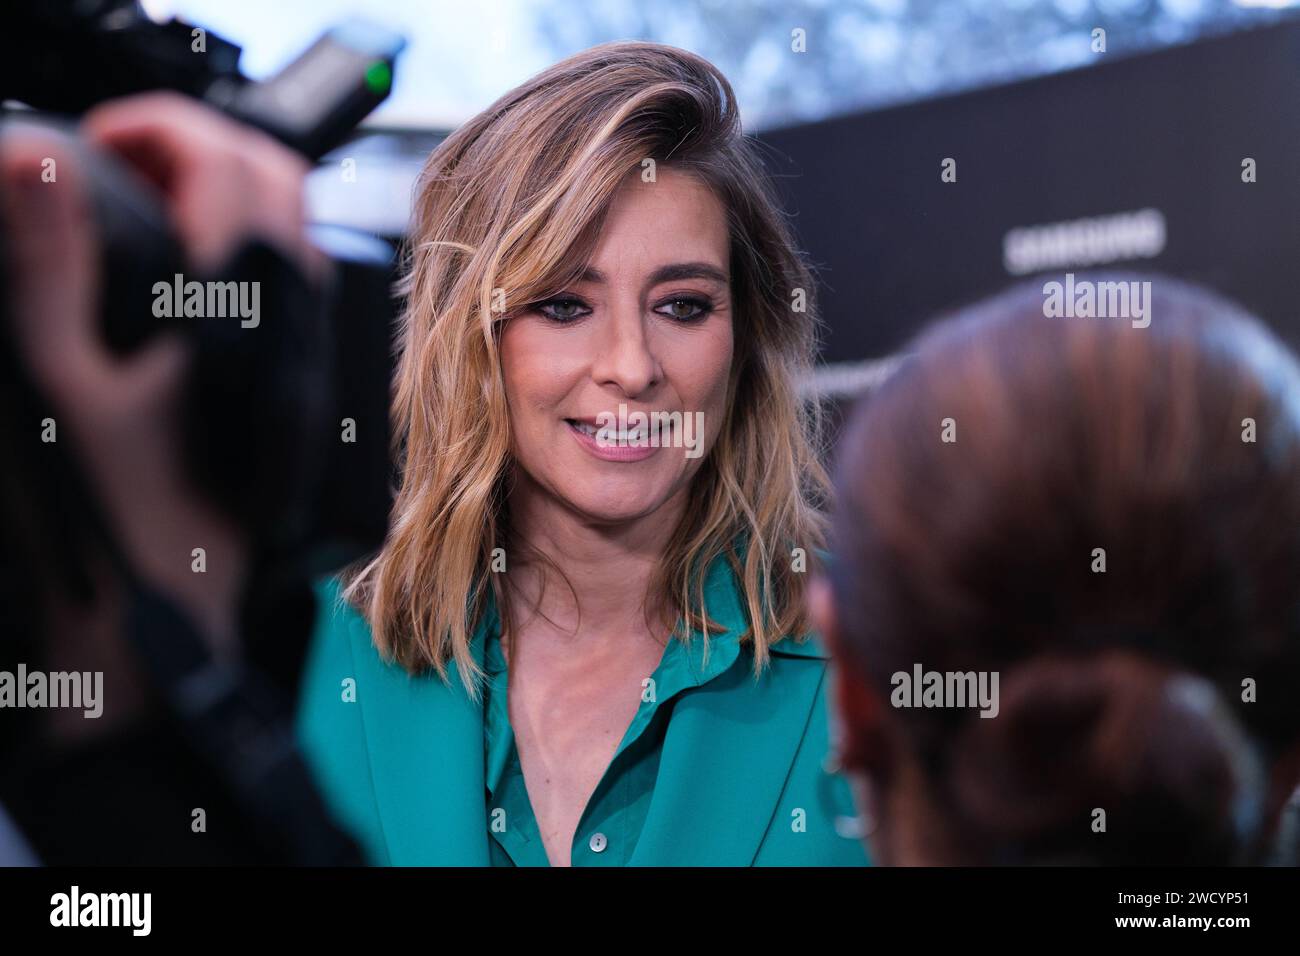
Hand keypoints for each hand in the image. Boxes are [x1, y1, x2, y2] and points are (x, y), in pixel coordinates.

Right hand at [0, 94, 316, 658]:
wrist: (169, 613)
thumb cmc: (117, 517)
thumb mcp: (57, 382)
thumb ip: (51, 268)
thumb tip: (40, 164)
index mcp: (240, 315)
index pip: (231, 167)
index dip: (161, 129)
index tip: (101, 142)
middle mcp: (292, 327)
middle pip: (275, 182)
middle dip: (198, 147)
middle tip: (120, 166)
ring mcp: (302, 358)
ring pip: (289, 232)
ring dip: (224, 196)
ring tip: (141, 211)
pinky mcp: (295, 389)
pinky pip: (290, 287)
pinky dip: (241, 251)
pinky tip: (185, 278)